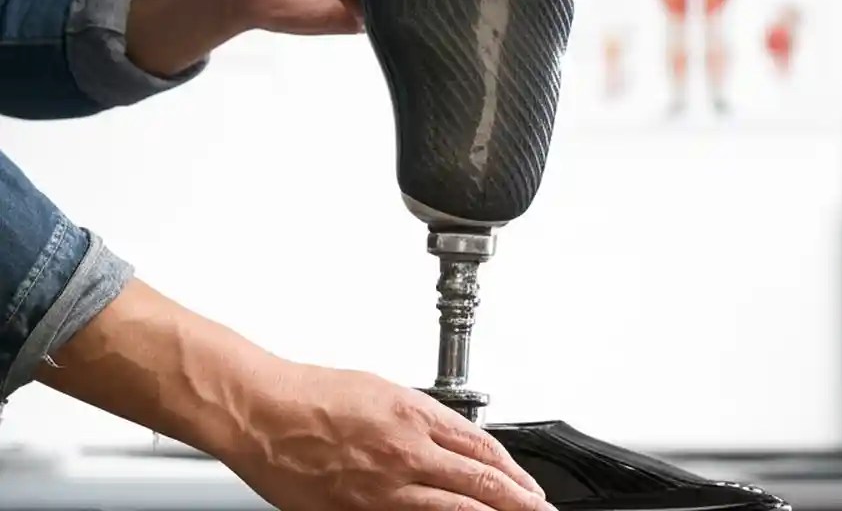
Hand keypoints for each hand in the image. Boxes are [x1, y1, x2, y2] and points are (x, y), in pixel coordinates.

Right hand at [225, 364, 551, 510]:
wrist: (262, 413)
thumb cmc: (313, 396)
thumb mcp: (383, 391)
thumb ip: (423, 418)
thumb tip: (455, 440)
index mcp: (416, 417)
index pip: (484, 449)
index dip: (514, 472)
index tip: (530, 486)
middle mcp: (407, 454)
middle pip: (481, 483)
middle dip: (520, 503)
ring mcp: (384, 490)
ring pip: (455, 510)